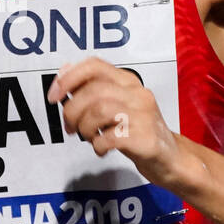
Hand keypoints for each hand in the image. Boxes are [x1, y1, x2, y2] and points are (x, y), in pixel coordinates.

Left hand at [46, 57, 181, 186]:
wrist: (170, 158)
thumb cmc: (137, 130)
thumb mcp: (116, 104)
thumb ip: (92, 89)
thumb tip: (64, 71)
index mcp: (128, 81)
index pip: (94, 65)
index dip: (68, 78)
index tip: (53, 96)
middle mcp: (138, 94)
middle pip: (93, 91)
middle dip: (72, 111)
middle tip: (70, 127)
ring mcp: (144, 115)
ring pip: (100, 111)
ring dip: (84, 127)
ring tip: (87, 137)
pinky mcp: (146, 138)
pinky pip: (110, 137)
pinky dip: (97, 145)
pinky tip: (100, 148)